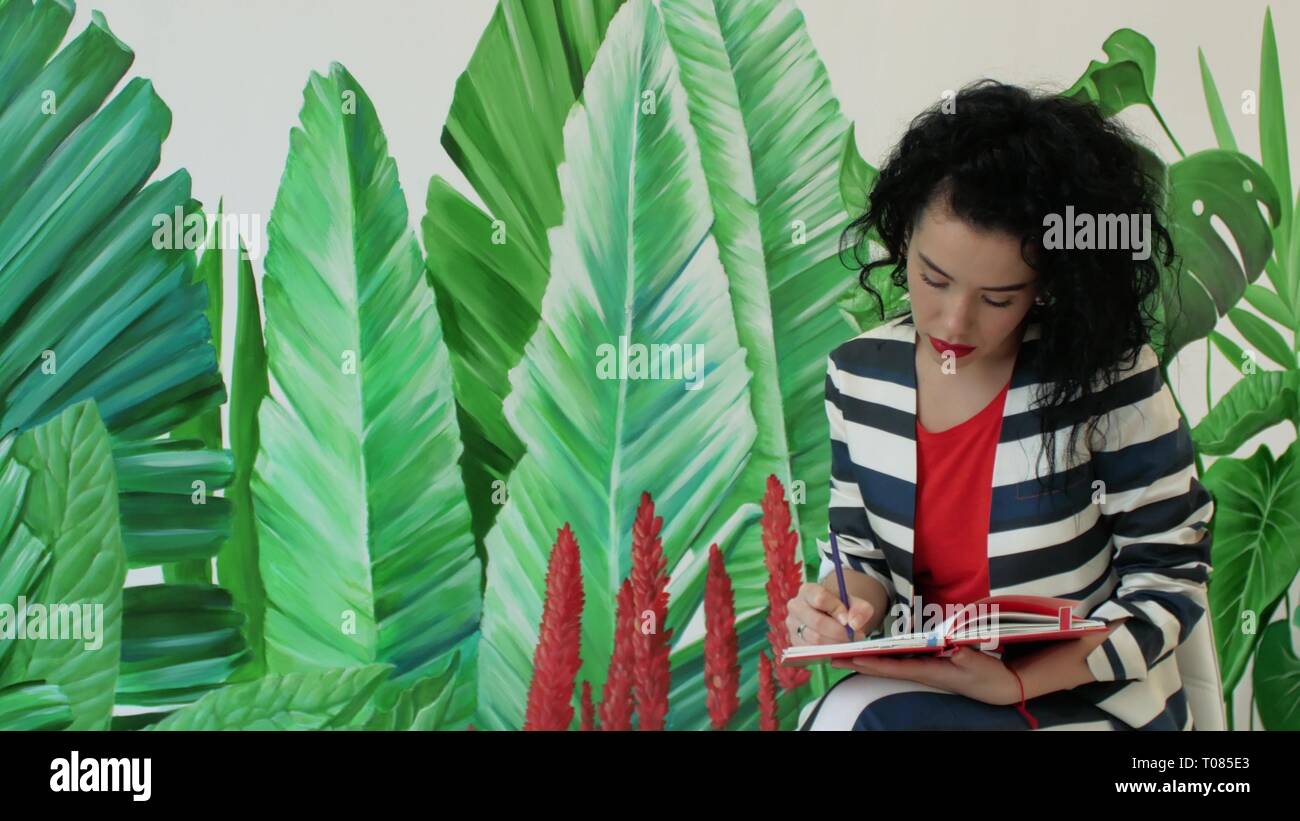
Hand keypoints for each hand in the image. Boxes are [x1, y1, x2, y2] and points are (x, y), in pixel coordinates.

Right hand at [786, 582, 874, 645]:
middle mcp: (795, 606)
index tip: (848, 621)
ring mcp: (792, 625)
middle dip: (839, 632)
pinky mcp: (795, 641)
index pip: (820, 598)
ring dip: (836, 644)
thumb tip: (854, 624)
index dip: (837, 610)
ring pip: (815, 639)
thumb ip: (860, 609)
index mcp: (808, 590)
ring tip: (849, 642)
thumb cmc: (841, 607)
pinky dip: (829, 652)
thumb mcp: (854, 602)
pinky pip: (812, 651)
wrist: (830, 615)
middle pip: (817, 622)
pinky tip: (839, 649)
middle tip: (855, 637)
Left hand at [831, 646, 1024, 705]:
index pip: (892, 667)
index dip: (870, 662)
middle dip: (856, 662)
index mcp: (928, 671)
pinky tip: (870, 651)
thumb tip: (955, 651)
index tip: (848, 657)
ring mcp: (922, 669)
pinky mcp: (927, 665)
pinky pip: (898, 660)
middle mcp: (920, 671)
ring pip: (887, 664)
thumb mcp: (980, 665)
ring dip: (864, 659)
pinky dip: (881, 655)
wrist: (999, 687)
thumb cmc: (989, 675)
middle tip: (829, 656)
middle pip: (881, 667)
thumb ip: (966, 656)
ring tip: (841, 653)